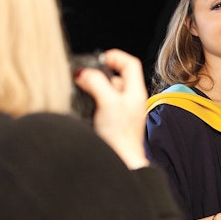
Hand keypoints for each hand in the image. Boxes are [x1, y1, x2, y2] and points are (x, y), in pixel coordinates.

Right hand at [74, 48, 149, 168]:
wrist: (120, 163)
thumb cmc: (120, 137)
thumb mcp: (107, 103)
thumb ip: (96, 83)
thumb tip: (84, 73)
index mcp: (135, 92)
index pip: (130, 64)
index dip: (116, 56)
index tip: (100, 58)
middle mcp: (131, 101)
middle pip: (117, 77)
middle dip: (100, 74)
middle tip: (86, 77)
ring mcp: (123, 112)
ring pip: (108, 91)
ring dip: (95, 88)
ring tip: (85, 92)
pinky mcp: (114, 123)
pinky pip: (104, 104)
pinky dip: (94, 102)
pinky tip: (87, 108)